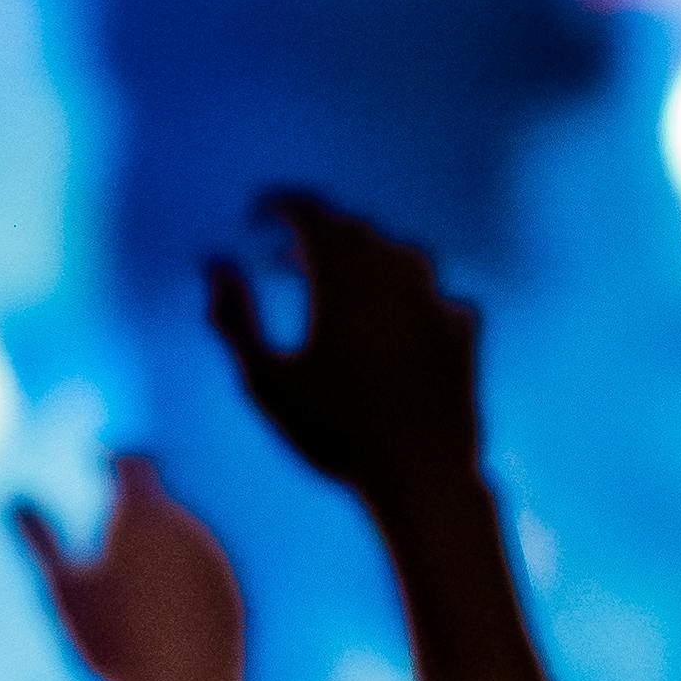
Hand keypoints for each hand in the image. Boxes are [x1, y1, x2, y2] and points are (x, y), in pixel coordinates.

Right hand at [9, 453, 248, 680]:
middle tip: (107, 533)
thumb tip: (13, 500)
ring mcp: (213, 559)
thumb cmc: (114, 640)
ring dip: (158, 550)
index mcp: (142, 513)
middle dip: (134, 514)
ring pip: (181, 540)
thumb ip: (40, 540)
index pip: (132, 463)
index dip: (114, 460)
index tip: (100, 462)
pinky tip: (162, 619)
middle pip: (157, 504)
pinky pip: (199, 575)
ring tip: (133, 589)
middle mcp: (185, 526)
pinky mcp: (230, 591)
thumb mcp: (65, 588)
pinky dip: (180, 584)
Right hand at [206, 187, 486, 510]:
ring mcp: (436, 299)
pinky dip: (406, 293)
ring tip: (337, 286)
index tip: (258, 212)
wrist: (422, 476)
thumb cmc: (334, 432)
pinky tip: (394, 319)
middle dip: (316, 234)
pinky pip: (432, 291)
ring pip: (398, 253)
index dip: (280, 205)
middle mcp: (395, 274)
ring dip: (363, 257)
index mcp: (345, 276)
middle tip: (284, 261)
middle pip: (354, 230)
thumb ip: (234, 318)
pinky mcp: (463, 329)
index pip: (310, 212)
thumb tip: (217, 267)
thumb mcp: (265, 380)